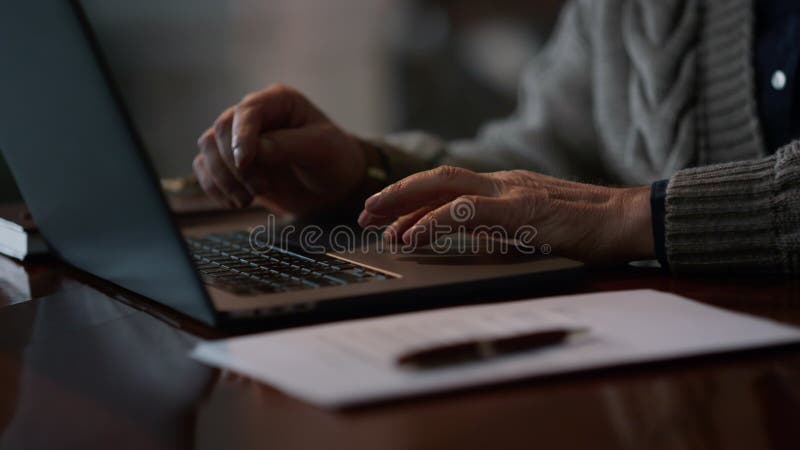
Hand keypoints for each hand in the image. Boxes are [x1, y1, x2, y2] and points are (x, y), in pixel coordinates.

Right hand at [192, 84, 366, 215]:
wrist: (335, 188)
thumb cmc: (335, 161)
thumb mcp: (322, 150)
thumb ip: (289, 146)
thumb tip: (255, 150)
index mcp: (278, 101)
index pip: (246, 112)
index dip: (240, 138)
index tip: (246, 165)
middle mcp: (254, 116)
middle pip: (219, 131)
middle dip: (233, 166)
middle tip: (260, 189)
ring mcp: (240, 139)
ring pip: (207, 151)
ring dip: (223, 180)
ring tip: (249, 199)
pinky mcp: (232, 163)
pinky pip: (205, 170)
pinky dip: (215, 189)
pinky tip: (237, 201)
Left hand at [358, 166, 653, 262]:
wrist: (627, 221)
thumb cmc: (583, 230)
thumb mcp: (530, 231)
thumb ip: (496, 232)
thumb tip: (463, 244)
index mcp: (502, 187)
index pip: (446, 186)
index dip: (410, 198)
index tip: (383, 216)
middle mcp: (501, 183)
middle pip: (437, 178)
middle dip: (396, 194)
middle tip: (365, 214)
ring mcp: (511, 191)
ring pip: (445, 187)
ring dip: (407, 205)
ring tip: (379, 224)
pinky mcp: (522, 208)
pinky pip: (469, 209)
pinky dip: (436, 220)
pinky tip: (414, 233)